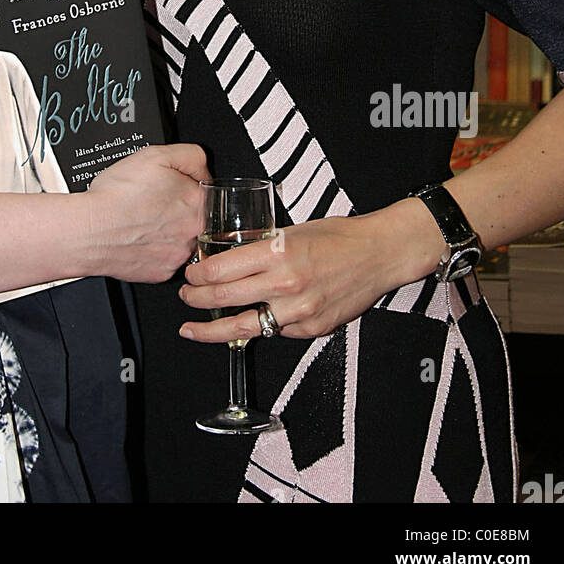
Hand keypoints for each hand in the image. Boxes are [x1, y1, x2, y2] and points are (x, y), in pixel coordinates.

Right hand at [87, 144, 208, 283]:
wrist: (90, 230)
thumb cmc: (116, 195)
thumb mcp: (156, 154)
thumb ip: (190, 156)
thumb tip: (201, 169)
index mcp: (197, 201)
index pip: (202, 190)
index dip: (181, 184)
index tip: (165, 187)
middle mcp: (194, 231)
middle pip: (192, 215)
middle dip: (174, 209)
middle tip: (150, 204)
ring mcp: (179, 254)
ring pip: (179, 238)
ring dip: (165, 231)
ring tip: (141, 221)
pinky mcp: (163, 272)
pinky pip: (164, 258)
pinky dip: (153, 250)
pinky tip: (137, 238)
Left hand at [178, 202, 440, 341]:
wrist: (378, 255)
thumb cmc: (337, 236)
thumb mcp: (292, 231)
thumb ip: (262, 249)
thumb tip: (229, 261)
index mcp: (277, 253)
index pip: (220, 271)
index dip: (197, 276)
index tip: (188, 275)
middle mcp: (285, 285)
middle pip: (223, 300)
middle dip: (195, 301)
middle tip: (184, 299)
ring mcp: (299, 312)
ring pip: (243, 327)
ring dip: (213, 330)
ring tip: (194, 329)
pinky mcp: (311, 329)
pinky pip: (276, 332)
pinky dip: (259, 327)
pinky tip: (249, 322)